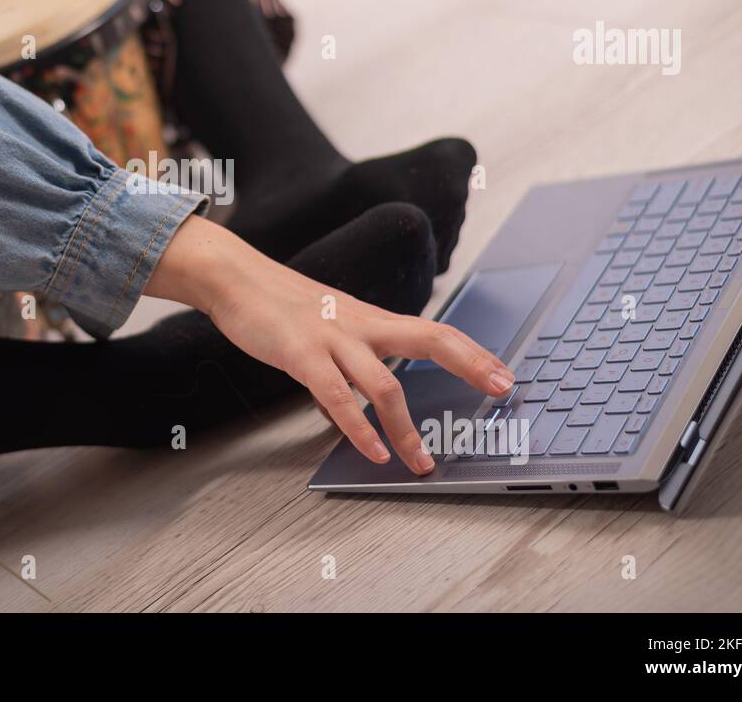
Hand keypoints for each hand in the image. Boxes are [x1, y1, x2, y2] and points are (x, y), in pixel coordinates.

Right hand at [144, 215, 513, 472]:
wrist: (237, 279)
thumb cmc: (281, 306)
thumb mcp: (327, 331)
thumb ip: (352, 366)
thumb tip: (365, 408)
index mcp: (371, 319)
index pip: (434, 331)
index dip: (472, 352)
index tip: (504, 373)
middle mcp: (361, 325)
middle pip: (429, 338)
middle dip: (469, 363)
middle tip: (501, 389)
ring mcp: (332, 338)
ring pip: (383, 384)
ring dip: (406, 428)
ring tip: (421, 462)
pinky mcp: (301, 355)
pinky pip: (336, 396)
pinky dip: (358, 428)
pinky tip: (373, 452)